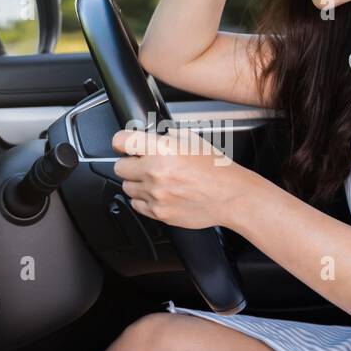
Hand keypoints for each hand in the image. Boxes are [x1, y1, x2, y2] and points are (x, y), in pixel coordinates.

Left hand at [110, 125, 249, 229]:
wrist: (231, 196)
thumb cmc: (217, 170)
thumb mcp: (193, 140)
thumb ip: (168, 137)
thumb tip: (152, 137)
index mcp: (163, 149)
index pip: (121, 141)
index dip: (122, 141)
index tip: (124, 144)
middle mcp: (155, 172)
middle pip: (119, 167)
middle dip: (129, 163)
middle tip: (142, 164)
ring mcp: (156, 195)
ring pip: (126, 187)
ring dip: (136, 182)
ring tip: (154, 180)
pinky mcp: (159, 213)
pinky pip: (137, 204)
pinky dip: (144, 199)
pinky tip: (158, 193)